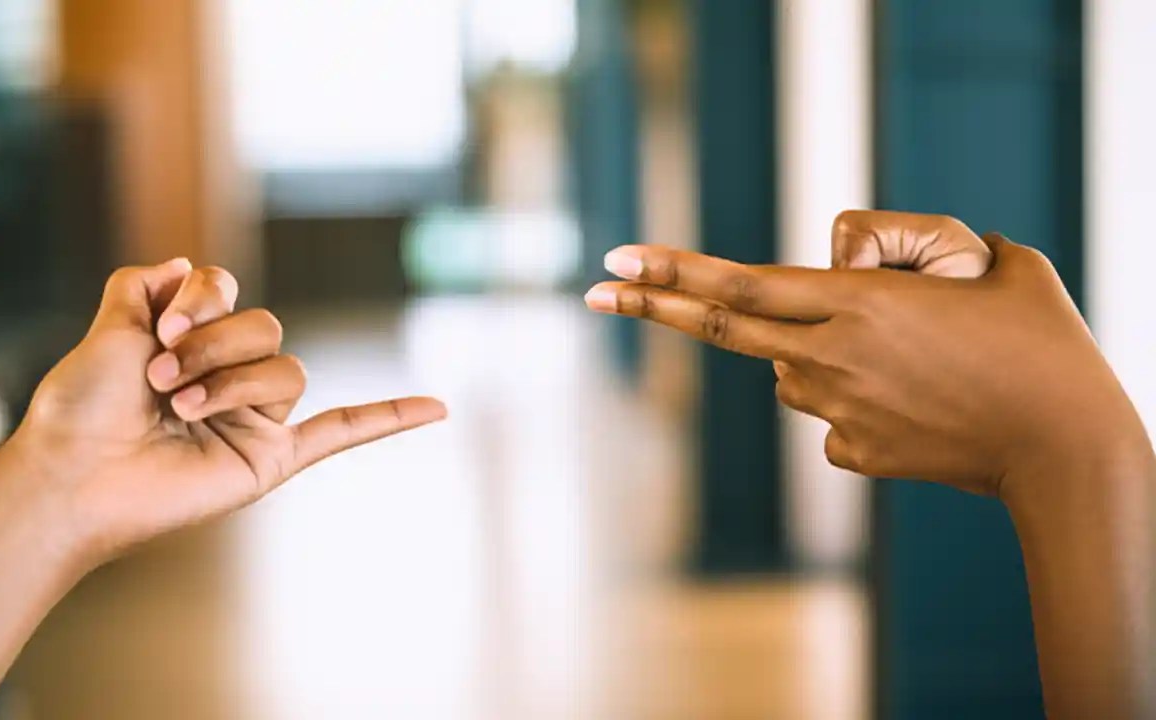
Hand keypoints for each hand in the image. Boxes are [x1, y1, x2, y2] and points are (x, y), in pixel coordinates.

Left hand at [13, 259, 445, 561]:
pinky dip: (391, 417)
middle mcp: (232, 378)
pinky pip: (341, 433)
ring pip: (286, 370)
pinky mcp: (270, 458)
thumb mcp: (111, 323)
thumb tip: (186, 266)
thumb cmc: (82, 405)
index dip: (202, 299)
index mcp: (198, 343)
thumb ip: (147, 284)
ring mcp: (256, 419)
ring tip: (181, 405)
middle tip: (159, 374)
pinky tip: (437, 410)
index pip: (230, 290)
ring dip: (231, 380)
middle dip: (212, 344)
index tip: (157, 328)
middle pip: (267, 328)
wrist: (71, 473)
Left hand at [585, 216, 1143, 500]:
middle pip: (724, 326)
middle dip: (652, 305)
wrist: (1064, 445)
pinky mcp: (852, 454)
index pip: (742, 281)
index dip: (675, 271)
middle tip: (595, 291)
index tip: (617, 260)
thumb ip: (902, 241)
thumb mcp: (985, 259)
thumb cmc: (1036, 340)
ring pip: (788, 370)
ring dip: (815, 352)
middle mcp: (831, 356)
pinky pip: (827, 416)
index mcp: (859, 302)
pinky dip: (854, 401)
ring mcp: (836, 411)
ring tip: (908, 362)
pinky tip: (914, 407)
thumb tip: (840, 257)